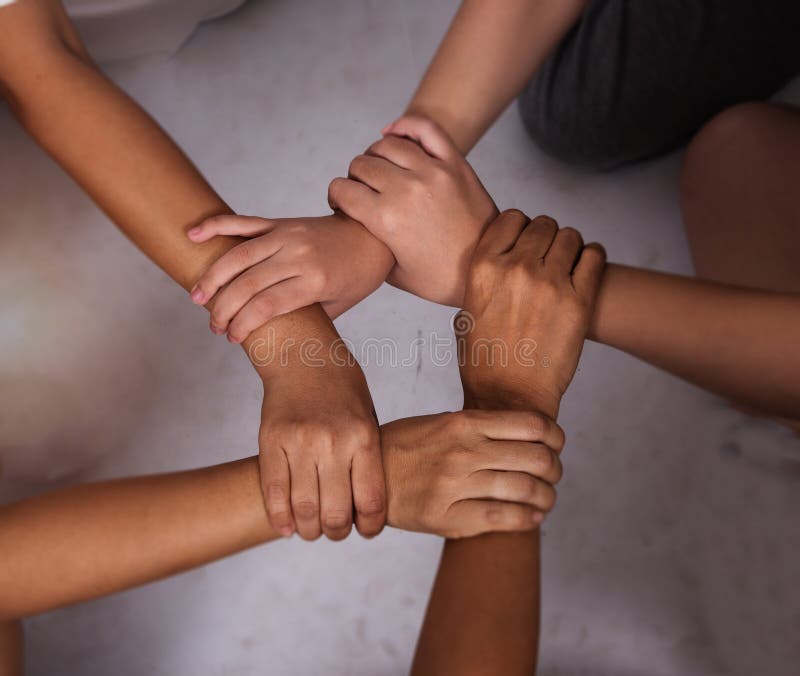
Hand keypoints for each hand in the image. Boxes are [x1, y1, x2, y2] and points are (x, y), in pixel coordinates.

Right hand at [187, 212, 393, 342]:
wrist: (373, 236)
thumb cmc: (357, 276)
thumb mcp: (338, 304)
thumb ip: (306, 316)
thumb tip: (272, 335)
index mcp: (315, 280)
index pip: (267, 305)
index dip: (243, 324)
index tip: (232, 338)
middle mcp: (298, 254)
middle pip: (248, 283)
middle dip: (224, 308)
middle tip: (214, 326)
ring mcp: (287, 235)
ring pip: (238, 255)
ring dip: (213, 277)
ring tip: (197, 298)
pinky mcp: (281, 223)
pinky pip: (243, 222)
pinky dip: (216, 226)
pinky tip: (192, 235)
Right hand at [255, 323, 384, 540]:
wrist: (303, 355)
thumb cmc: (341, 389)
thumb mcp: (368, 419)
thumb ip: (365, 461)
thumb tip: (362, 510)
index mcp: (364, 437)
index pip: (370, 502)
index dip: (370, 527)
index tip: (366, 529)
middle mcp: (332, 442)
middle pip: (335, 513)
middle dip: (337, 532)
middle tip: (336, 531)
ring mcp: (299, 442)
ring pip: (303, 509)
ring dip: (310, 530)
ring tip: (313, 529)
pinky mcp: (270, 441)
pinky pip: (273, 492)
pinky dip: (280, 518)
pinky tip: (288, 526)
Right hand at [328, 115, 497, 306]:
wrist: (486, 268)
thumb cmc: (441, 277)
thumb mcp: (393, 273)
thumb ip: (369, 244)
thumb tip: (353, 223)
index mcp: (386, 219)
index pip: (342, 189)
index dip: (336, 197)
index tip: (343, 205)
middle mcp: (406, 190)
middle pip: (361, 164)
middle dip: (355, 178)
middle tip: (364, 192)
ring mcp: (432, 172)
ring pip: (387, 144)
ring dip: (376, 155)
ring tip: (381, 170)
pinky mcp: (454, 163)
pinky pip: (424, 128)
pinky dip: (404, 125)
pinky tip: (393, 134)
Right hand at [382, 409, 564, 537]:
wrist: (365, 475)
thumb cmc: (407, 447)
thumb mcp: (442, 422)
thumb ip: (482, 428)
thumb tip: (532, 437)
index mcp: (465, 423)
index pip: (532, 425)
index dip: (556, 437)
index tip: (557, 446)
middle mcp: (463, 451)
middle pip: (537, 458)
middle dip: (555, 469)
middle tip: (553, 475)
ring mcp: (455, 485)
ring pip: (524, 490)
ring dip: (547, 497)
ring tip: (547, 499)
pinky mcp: (446, 517)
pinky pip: (502, 519)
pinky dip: (528, 519)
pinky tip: (533, 517)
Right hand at [458, 210, 606, 416]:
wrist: (509, 397)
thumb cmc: (484, 359)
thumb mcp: (467, 309)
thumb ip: (486, 275)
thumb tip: (505, 254)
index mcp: (484, 267)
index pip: (511, 218)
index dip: (521, 228)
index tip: (525, 243)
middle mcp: (517, 269)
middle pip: (543, 224)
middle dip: (546, 237)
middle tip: (548, 258)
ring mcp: (550, 283)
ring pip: (570, 236)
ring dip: (570, 247)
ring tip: (567, 266)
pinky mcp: (579, 300)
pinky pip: (594, 256)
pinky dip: (592, 257)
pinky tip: (585, 269)